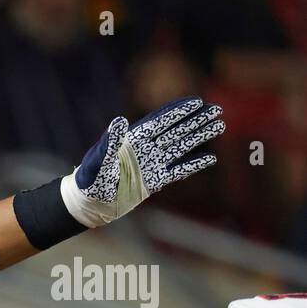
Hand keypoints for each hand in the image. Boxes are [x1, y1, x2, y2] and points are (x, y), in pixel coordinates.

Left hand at [61, 96, 224, 227]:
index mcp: (132, 141)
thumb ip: (110, 143)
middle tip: (217, 109)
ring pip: (180, 147)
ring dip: (198, 137)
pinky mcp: (152, 182)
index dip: (178, 111)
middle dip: (195, 120)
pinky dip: (193, 165)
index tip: (197, 101)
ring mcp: (150, 165)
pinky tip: (209, 158)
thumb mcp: (98, 162)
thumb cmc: (89, 182)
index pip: (160, 122)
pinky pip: (177, 171)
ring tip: (218, 126)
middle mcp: (144, 150)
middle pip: (175, 131)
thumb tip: (119, 120)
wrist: (87, 206)